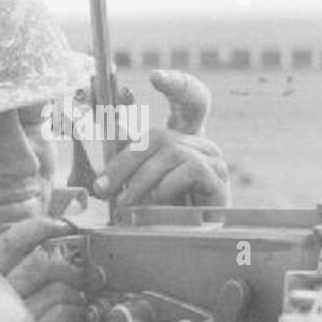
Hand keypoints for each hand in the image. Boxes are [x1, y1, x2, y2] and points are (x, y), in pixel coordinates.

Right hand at [0, 217, 87, 321]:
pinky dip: (79, 313)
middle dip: (69, 268)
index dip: (39, 228)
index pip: (9, 241)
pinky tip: (80, 319)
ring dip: (77, 293)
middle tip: (81, 276)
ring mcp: (11, 317)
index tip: (60, 227)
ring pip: (58, 287)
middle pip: (41, 262)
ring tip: (80, 302)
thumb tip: (40, 260)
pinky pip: (66, 313)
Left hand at [93, 70, 229, 208]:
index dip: (178, 84)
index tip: (156, 77)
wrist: (195, 244)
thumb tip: (102, 131)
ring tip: (126, 204)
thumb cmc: (167, 215)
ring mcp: (214, 159)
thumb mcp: (141, 185)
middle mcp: (201, 144)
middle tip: (103, 187)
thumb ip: (125, 164)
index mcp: (183, 141)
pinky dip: (165, 186)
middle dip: (124, 161)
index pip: (190, 99)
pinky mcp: (219, 177)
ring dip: (140, 180)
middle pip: (158, 136)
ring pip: (169, 152)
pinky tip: (155, 203)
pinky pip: (189, 169)